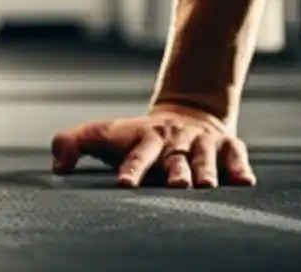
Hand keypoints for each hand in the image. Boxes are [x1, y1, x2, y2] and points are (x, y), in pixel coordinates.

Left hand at [51, 103, 255, 188]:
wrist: (184, 115)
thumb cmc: (134, 136)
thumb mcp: (102, 134)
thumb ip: (72, 143)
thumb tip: (57, 167)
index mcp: (144, 140)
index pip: (135, 155)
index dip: (130, 168)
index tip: (124, 184)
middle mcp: (174, 141)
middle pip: (174, 157)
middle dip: (175, 170)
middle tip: (176, 183)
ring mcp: (202, 144)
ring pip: (206, 157)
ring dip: (206, 170)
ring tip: (205, 185)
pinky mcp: (228, 147)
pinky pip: (237, 157)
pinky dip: (241, 168)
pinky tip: (244, 182)